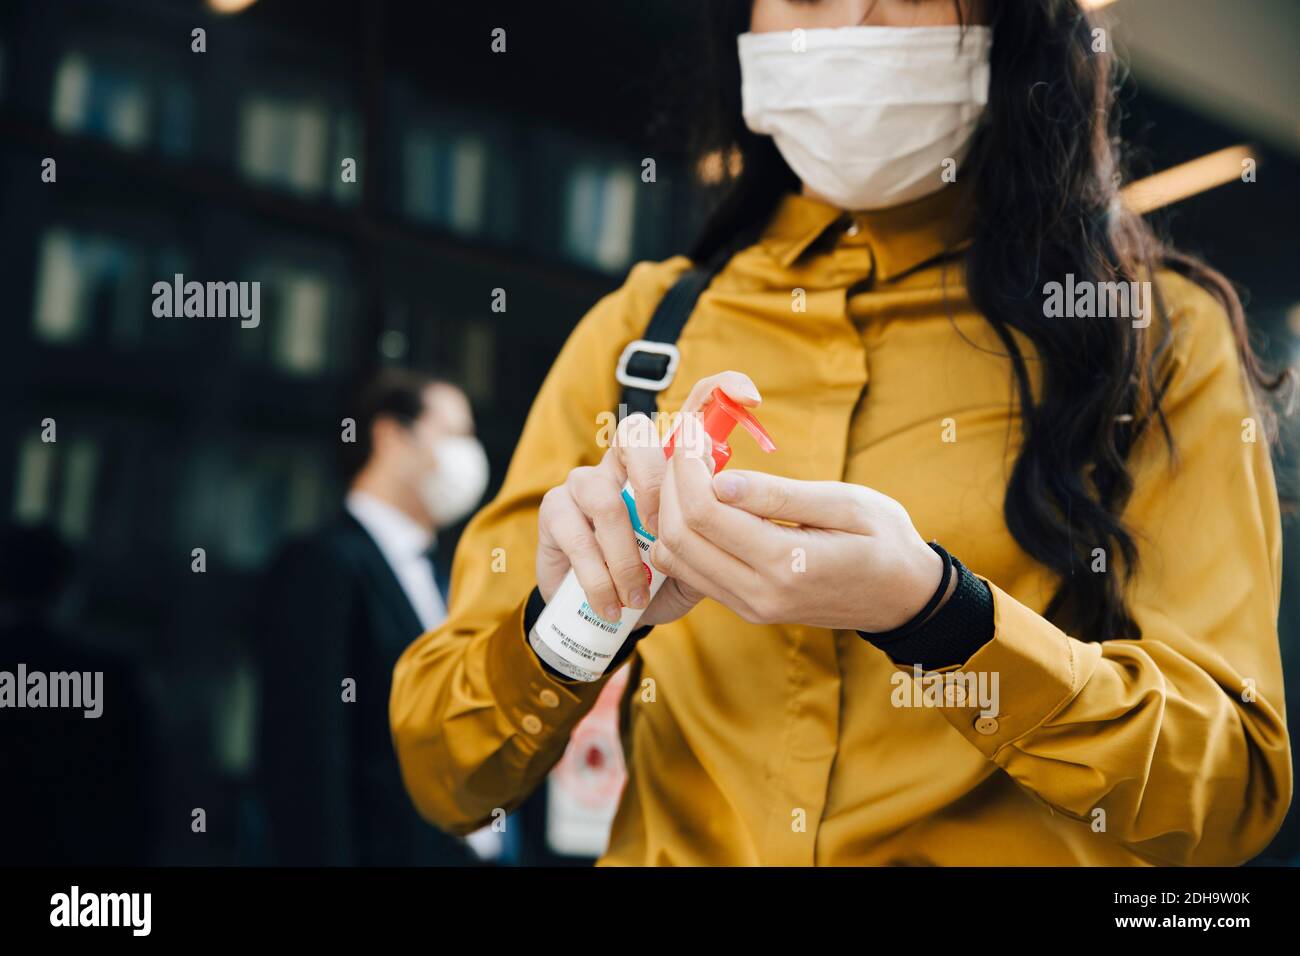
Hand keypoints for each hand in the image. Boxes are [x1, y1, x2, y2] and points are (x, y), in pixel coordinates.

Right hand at [536, 371, 761, 627]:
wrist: (609, 614)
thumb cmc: (661, 578)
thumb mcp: (700, 557)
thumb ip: (717, 529)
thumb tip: (743, 509)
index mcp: (665, 464)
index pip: (691, 410)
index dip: (719, 390)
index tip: (753, 397)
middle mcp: (623, 460)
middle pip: (636, 435)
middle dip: (656, 490)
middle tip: (666, 539)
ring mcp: (585, 481)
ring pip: (606, 497)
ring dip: (626, 556)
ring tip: (639, 593)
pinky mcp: (555, 510)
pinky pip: (579, 536)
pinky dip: (602, 577)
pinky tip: (614, 603)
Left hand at [648, 463, 946, 631]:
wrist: (902, 596)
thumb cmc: (883, 539)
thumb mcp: (845, 504)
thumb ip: (780, 495)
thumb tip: (720, 481)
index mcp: (787, 564)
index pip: (704, 513)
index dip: (686, 465)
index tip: (690, 428)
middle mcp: (759, 594)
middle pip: (677, 537)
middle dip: (669, 483)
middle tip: (684, 444)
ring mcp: (749, 606)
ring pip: (675, 558)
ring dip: (668, 509)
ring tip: (690, 469)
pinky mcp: (744, 607)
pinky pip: (690, 571)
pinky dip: (680, 532)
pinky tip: (699, 499)